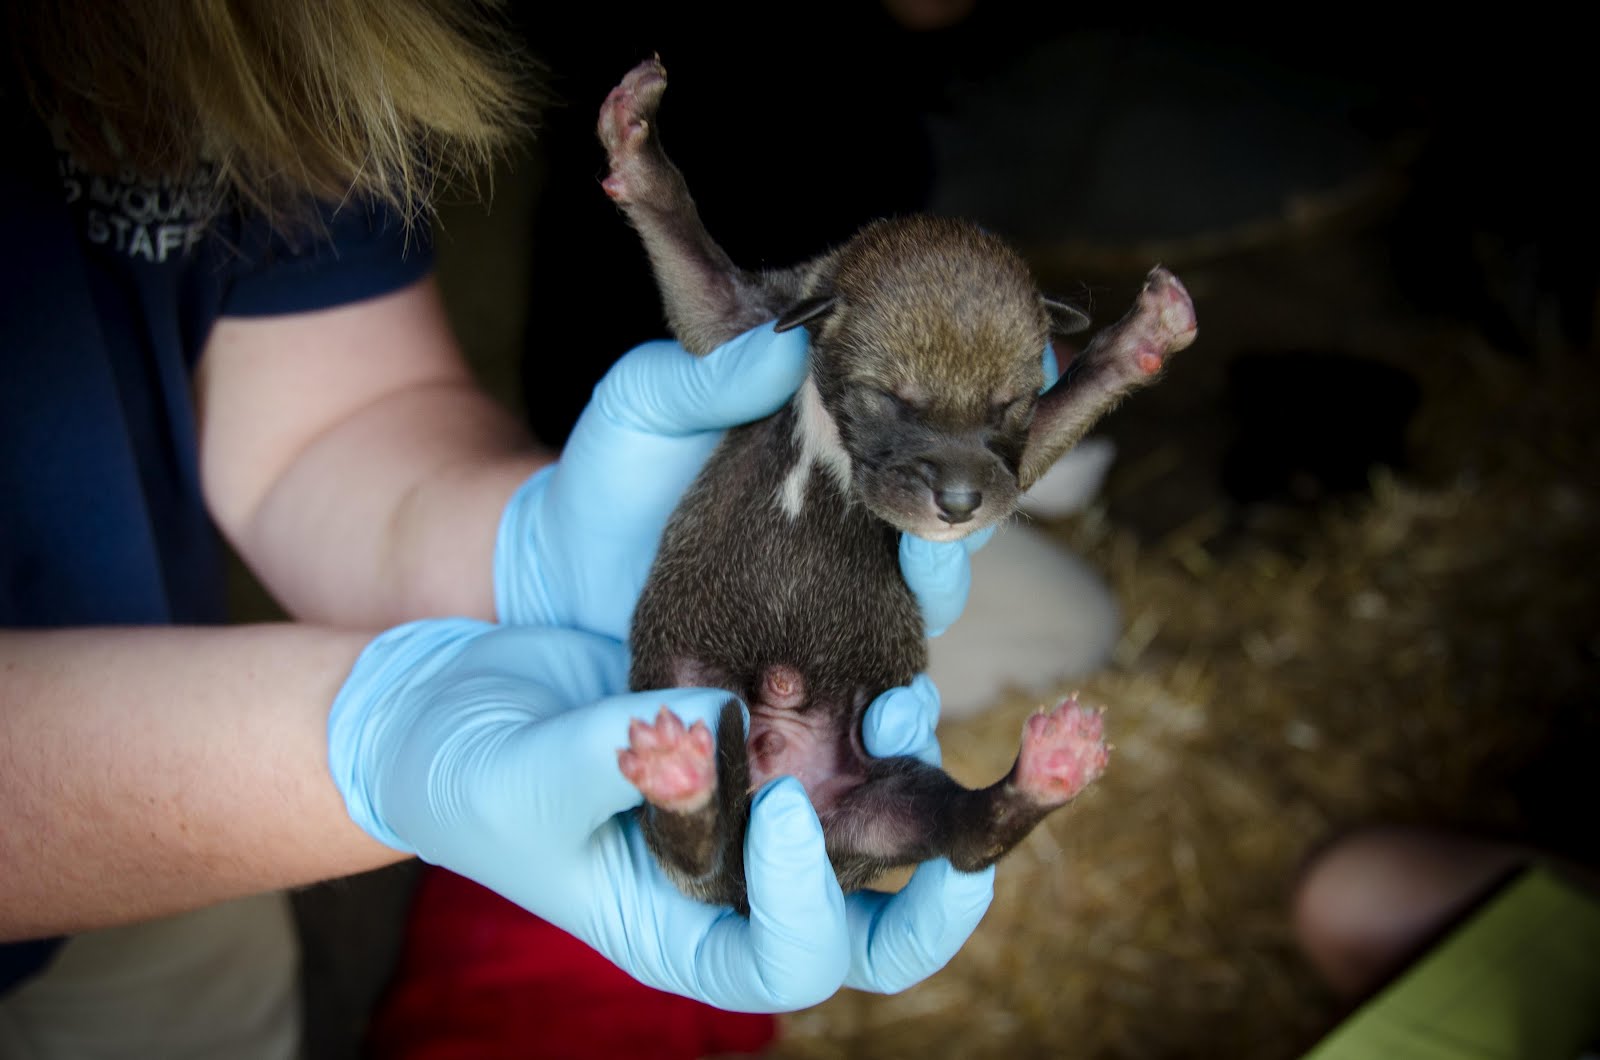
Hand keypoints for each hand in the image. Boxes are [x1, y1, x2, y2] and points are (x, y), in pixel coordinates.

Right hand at [328, 621, 993, 1007]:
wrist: (453, 702)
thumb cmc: (465, 776)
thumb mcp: (514, 782)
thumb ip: (604, 763)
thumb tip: (705, 728)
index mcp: (689, 933)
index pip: (788, 962)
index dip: (806, 907)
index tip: (779, 809)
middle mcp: (753, 879)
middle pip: (884, 916)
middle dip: (951, 879)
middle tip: (990, 827)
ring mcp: (774, 798)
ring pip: (891, 813)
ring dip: (929, 764)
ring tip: (913, 692)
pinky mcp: (779, 724)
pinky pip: (858, 722)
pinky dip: (883, 690)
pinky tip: (886, 634)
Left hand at [494, 322, 991, 639]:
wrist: (561, 576)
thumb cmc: (608, 470)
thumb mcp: (644, 402)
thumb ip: (708, 376)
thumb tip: (787, 344)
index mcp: (834, 429)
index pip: (930, 412)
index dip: (983, 398)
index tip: (1013, 385)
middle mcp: (858, 502)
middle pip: (952, 497)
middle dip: (970, 497)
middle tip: (947, 498)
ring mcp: (848, 578)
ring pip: (934, 578)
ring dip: (942, 575)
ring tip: (926, 572)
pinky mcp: (826, 650)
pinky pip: (887, 660)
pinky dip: (903, 678)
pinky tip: (896, 688)